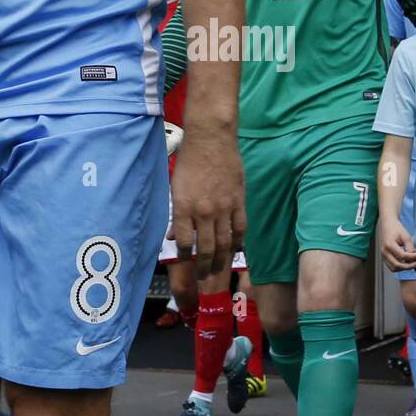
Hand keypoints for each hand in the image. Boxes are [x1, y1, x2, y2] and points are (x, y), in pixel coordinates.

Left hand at [169, 126, 245, 278]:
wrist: (211, 139)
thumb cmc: (190, 160)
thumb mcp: (176, 187)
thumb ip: (178, 215)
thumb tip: (175, 235)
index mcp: (185, 207)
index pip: (186, 243)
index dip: (185, 257)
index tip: (185, 262)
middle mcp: (204, 211)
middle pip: (206, 248)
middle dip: (203, 266)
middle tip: (202, 277)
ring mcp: (224, 207)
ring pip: (224, 243)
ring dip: (221, 260)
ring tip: (217, 270)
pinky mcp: (239, 200)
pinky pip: (240, 228)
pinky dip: (238, 242)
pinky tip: (235, 250)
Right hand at [379, 217, 415, 273]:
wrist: (387, 224)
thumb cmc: (396, 229)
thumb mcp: (405, 236)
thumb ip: (410, 247)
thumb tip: (414, 258)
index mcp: (389, 245)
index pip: (402, 256)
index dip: (412, 257)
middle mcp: (384, 252)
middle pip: (397, 265)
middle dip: (408, 266)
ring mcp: (383, 255)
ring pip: (393, 268)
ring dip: (403, 268)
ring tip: (412, 264)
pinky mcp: (384, 257)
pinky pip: (391, 266)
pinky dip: (399, 267)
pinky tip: (406, 263)